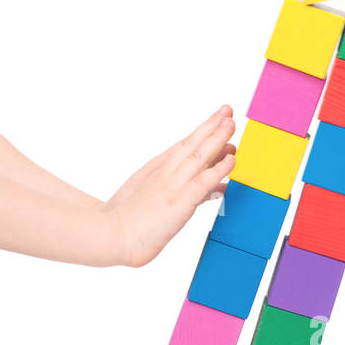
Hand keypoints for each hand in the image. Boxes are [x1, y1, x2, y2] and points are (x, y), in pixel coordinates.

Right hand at [103, 106, 235, 267]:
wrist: (114, 234)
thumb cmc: (130, 220)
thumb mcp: (155, 199)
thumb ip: (188, 192)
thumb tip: (215, 188)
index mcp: (158, 169)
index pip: (184, 145)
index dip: (202, 130)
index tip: (218, 117)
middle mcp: (166, 172)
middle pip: (192, 144)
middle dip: (211, 126)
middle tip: (227, 110)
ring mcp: (172, 185)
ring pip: (199, 156)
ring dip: (216, 139)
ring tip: (231, 123)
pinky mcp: (179, 201)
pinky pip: (202, 182)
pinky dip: (218, 170)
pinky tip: (230, 159)